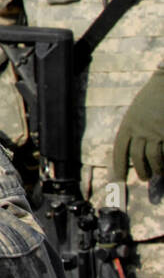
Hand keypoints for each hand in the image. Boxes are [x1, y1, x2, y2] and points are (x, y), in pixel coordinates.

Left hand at [113, 66, 163, 185]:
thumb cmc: (152, 98)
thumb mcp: (136, 112)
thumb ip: (134, 129)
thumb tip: (133, 150)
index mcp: (128, 124)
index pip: (119, 150)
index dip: (118, 166)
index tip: (119, 179)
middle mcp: (140, 130)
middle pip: (137, 158)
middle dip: (140, 171)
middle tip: (144, 177)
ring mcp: (157, 132)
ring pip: (154, 159)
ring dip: (157, 169)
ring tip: (158, 174)